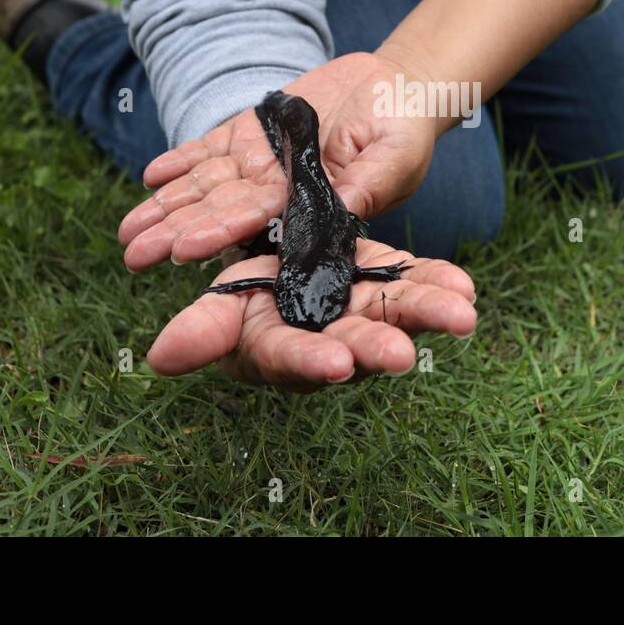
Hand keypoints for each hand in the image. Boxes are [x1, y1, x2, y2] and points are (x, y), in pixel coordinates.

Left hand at [117, 51, 440, 270]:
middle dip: (175, 232)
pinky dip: (181, 161)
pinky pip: (209, 150)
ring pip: (205, 188)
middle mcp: (278, 192)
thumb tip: (334, 222)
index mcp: (310, 208)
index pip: (258, 225)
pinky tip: (153, 175)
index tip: (181, 250)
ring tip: (127, 228)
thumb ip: (363, 189)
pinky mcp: (251, 132)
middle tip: (133, 253)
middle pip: (218, 213)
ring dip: (166, 206)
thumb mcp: (393, 160)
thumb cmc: (404, 129)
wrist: (396, 87)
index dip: (219, 234)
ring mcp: (261, 162)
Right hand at [146, 240, 475, 389]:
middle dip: (378, 348)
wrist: (282, 259)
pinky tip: (465, 285)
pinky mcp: (389, 282)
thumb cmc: (245, 296)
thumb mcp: (218, 305)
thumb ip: (201, 329)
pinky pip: (417, 282)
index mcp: (279, 345)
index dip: (309, 362)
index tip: (333, 365)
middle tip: (403, 355)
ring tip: (462, 314)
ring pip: (397, 313)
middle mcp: (327, 336)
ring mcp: (364, 311)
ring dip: (429, 313)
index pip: (290, 357)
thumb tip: (158, 360)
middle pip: (353, 343)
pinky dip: (439, 281)